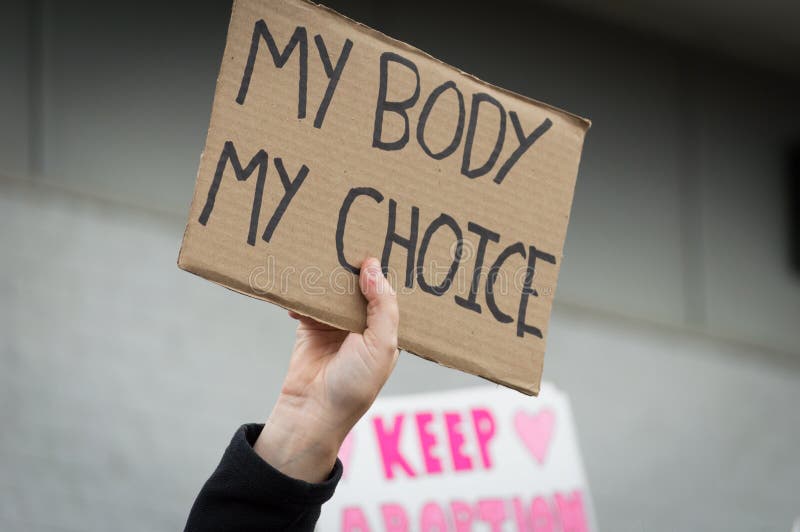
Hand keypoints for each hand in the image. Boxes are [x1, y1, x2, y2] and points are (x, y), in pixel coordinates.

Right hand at [254, 257, 399, 481]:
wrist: (312, 410)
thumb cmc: (355, 385)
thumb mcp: (381, 345)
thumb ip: (382, 305)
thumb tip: (372, 266)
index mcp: (386, 330)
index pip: (389, 293)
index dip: (388, 271)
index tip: (386, 242)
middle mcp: (362, 324)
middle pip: (360, 286)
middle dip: (355, 267)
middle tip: (351, 237)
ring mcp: (335, 324)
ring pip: (334, 289)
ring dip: (328, 276)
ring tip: (325, 253)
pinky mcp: (309, 325)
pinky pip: (307, 300)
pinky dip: (303, 292)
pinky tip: (300, 283)